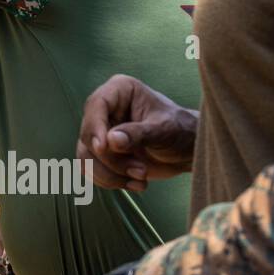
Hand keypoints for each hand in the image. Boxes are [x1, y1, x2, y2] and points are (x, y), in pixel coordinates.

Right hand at [78, 75, 197, 192]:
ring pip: (86, 156)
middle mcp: (105, 109)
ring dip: (112, 174)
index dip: (95, 127)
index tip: (103, 148)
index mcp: (120, 90)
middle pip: (89, 136)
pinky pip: (91, 169)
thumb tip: (111, 141)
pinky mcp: (101, 152)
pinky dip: (110, 181)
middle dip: (112, 160)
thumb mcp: (164, 130)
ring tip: (142, 179)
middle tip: (141, 172)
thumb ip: (139, 134)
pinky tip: (135, 184)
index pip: (96, 105)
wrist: (187, 151)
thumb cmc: (181, 131)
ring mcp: (101, 131)